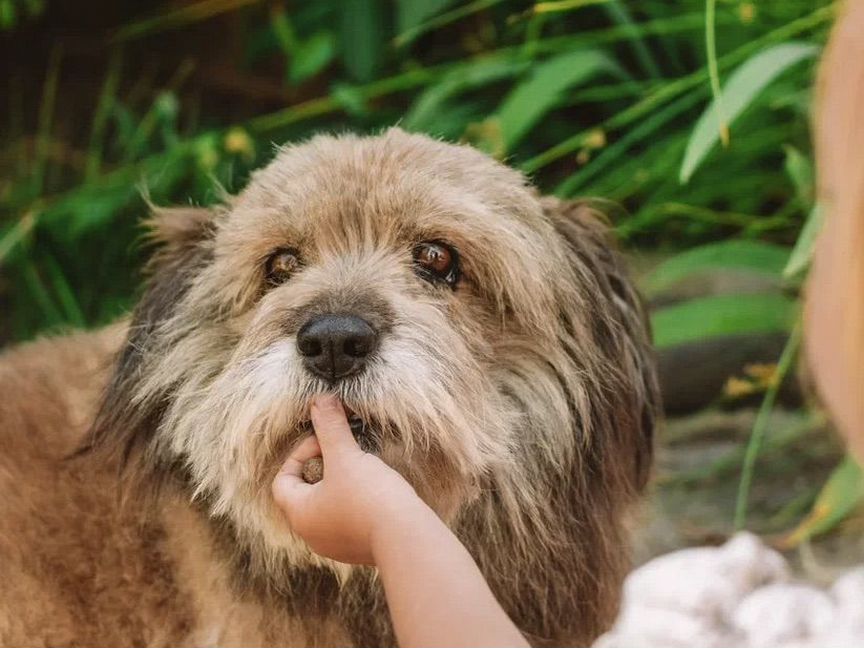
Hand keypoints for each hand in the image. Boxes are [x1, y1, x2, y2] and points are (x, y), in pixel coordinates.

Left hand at [271, 394, 425, 563]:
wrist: (407, 537)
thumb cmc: (370, 497)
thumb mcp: (346, 455)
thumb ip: (330, 426)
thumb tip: (319, 399)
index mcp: (300, 515)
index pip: (282, 480)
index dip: (300, 454)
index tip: (326, 443)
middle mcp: (312, 535)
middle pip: (304, 493)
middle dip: (322, 468)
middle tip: (344, 454)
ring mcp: (336, 546)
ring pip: (327, 507)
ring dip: (339, 486)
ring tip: (361, 470)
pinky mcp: (359, 550)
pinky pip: (348, 521)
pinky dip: (355, 504)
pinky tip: (376, 492)